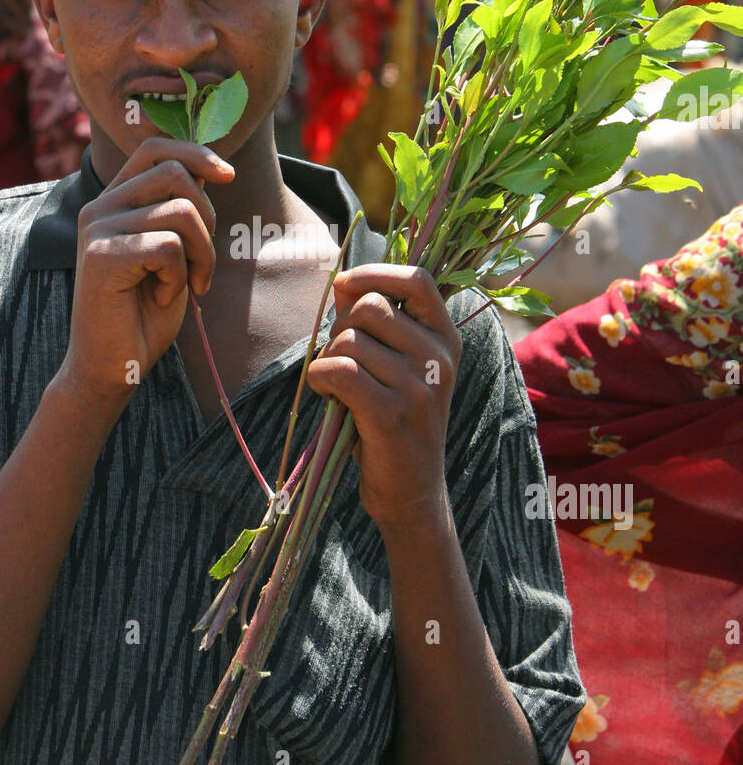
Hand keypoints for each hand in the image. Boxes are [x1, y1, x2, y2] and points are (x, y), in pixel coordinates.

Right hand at [55, 139, 235, 409]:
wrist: (113, 365)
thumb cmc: (144, 312)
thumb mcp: (172, 252)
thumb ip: (181, 211)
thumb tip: (212, 169)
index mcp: (114, 201)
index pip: (155, 149)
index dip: (197, 153)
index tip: (227, 175)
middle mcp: (99, 206)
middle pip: (176, 174)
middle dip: (207, 218)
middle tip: (201, 263)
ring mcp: (97, 229)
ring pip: (180, 212)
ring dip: (201, 254)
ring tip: (186, 284)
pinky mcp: (101, 256)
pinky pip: (168, 247)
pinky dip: (180, 277)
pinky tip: (162, 297)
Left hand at [306, 264, 460, 530]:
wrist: (413, 492)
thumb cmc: (395, 421)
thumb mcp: (399, 367)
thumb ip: (376, 324)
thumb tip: (342, 283)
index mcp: (446, 339)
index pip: (418, 280)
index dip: (375, 272)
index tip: (345, 284)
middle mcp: (440, 357)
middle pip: (370, 307)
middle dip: (340, 327)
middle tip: (340, 358)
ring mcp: (421, 386)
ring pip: (349, 340)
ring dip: (327, 358)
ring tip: (336, 384)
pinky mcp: (393, 414)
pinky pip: (339, 371)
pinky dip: (319, 378)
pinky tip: (325, 394)